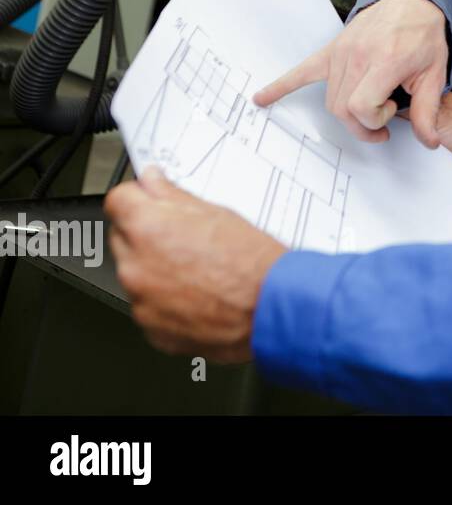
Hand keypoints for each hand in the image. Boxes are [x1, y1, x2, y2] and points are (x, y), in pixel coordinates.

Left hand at [104, 165, 287, 362]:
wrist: (272, 307)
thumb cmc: (252, 262)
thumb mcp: (218, 214)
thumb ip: (173, 196)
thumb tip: (152, 183)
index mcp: (147, 228)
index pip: (117, 201)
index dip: (137, 199)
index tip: (148, 202)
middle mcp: (135, 265)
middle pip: (123, 238)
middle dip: (145, 236)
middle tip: (184, 241)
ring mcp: (140, 301)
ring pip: (136, 276)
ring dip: (155, 272)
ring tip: (198, 273)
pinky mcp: (151, 330)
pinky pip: (149, 308)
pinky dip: (166, 303)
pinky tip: (198, 297)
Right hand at [253, 0, 449, 148]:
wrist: (413, 2)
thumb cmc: (424, 35)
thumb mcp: (435, 73)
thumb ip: (428, 111)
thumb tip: (428, 141)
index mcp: (383, 61)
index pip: (360, 108)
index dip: (374, 120)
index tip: (391, 111)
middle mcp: (357, 56)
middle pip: (341, 108)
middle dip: (361, 124)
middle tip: (382, 121)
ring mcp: (340, 52)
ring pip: (330, 99)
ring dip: (347, 113)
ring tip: (372, 105)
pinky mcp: (331, 50)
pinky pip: (301, 71)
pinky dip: (281, 86)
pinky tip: (262, 98)